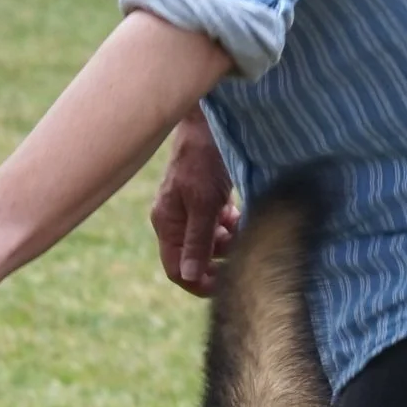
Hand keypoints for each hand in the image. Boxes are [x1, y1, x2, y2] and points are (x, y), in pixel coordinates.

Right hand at [151, 113, 238, 296]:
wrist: (208, 124)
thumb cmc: (203, 160)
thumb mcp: (204, 204)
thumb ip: (197, 241)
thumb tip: (189, 276)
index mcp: (167, 224)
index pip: (177, 270)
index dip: (200, 282)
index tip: (228, 282)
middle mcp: (174, 221)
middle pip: (196, 257)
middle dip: (220, 255)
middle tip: (240, 241)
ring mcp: (188, 210)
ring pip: (210, 241)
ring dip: (228, 237)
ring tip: (238, 217)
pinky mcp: (203, 200)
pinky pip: (217, 225)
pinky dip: (229, 223)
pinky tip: (234, 208)